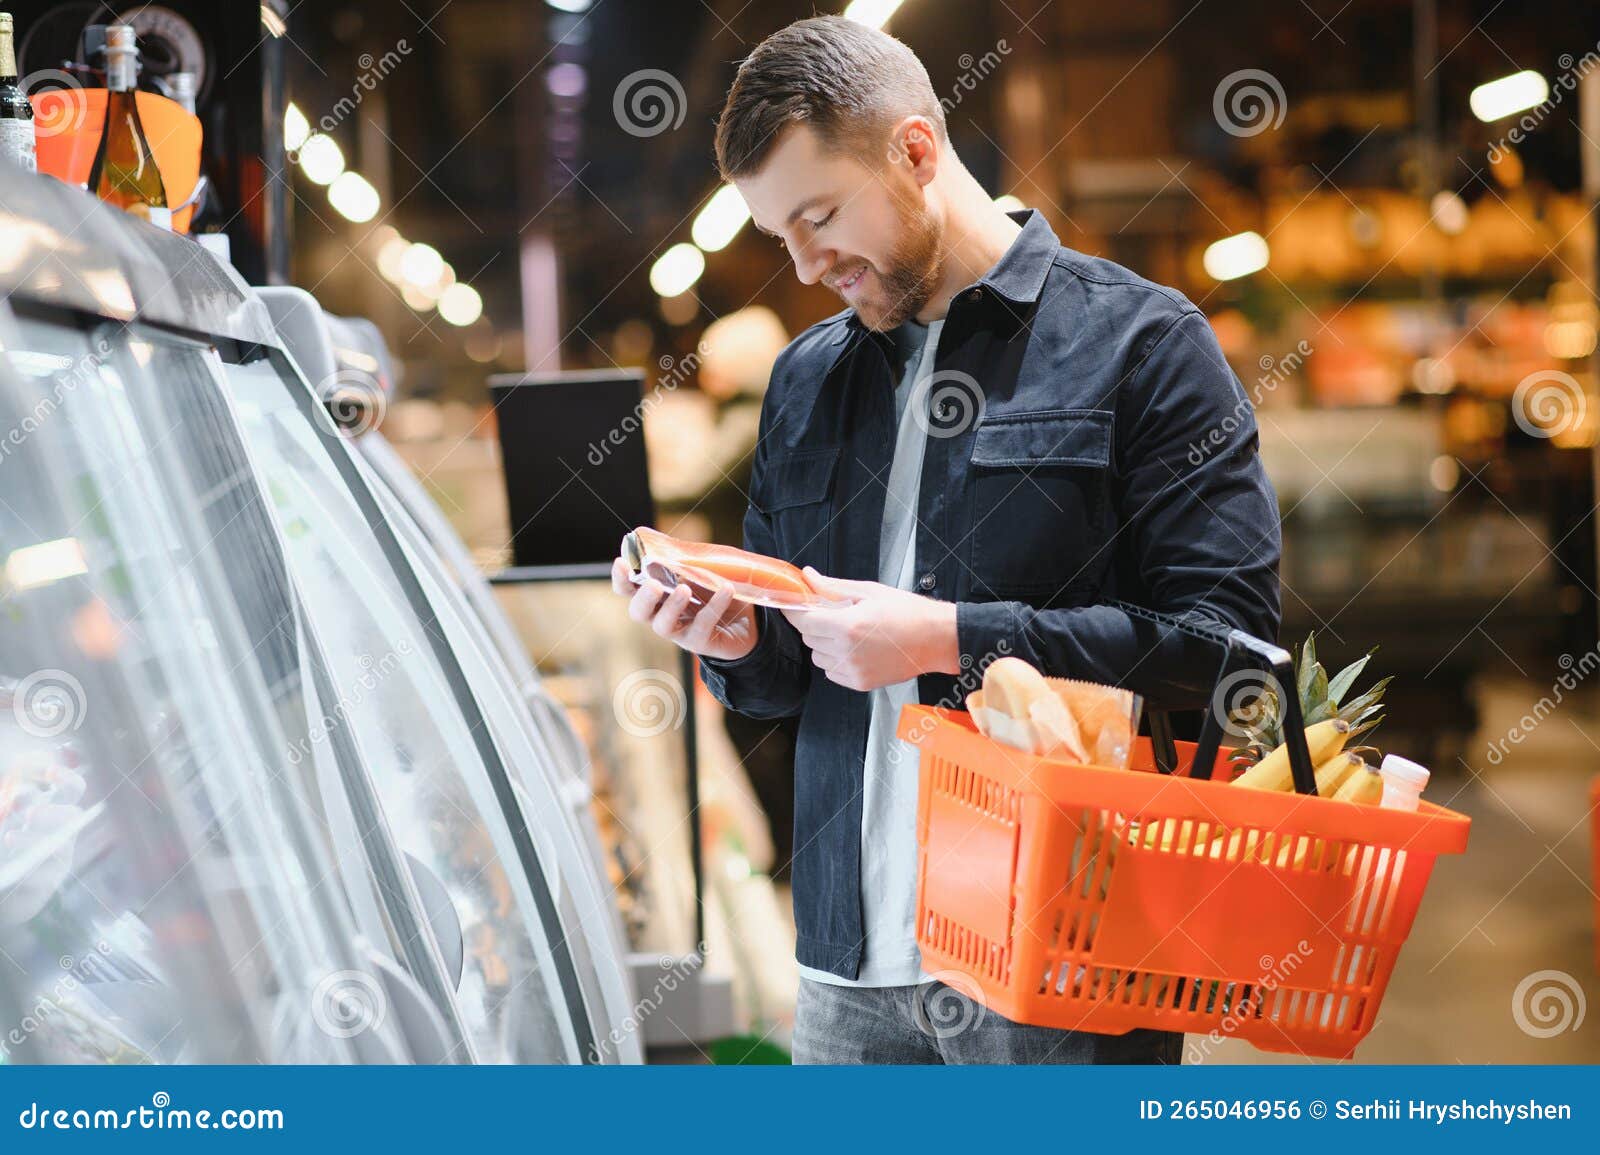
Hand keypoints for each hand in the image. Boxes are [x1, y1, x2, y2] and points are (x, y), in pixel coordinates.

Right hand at [611, 555, 758, 661]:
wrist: (744, 621)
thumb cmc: (713, 591)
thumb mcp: (698, 569)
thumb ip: (680, 557)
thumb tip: (656, 535)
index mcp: (655, 594)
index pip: (628, 589)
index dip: (621, 578)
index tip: (621, 562)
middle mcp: (660, 614)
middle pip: (638, 612)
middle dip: (644, 597)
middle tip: (654, 585)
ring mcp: (678, 631)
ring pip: (663, 625)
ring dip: (672, 606)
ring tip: (685, 589)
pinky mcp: (699, 642)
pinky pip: (702, 625)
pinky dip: (714, 606)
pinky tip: (726, 589)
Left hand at [779, 567, 959, 691]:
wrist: (937, 639)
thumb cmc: (909, 612)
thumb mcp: (869, 591)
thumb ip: (833, 587)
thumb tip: (808, 578)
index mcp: (848, 626)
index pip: (803, 620)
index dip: (794, 610)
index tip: (793, 604)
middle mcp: (847, 652)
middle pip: (808, 638)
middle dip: (815, 624)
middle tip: (834, 613)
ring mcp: (853, 671)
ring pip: (818, 656)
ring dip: (824, 643)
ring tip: (849, 632)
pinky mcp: (860, 683)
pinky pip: (832, 671)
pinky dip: (836, 660)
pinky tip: (857, 648)